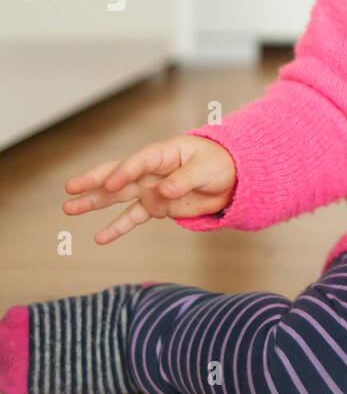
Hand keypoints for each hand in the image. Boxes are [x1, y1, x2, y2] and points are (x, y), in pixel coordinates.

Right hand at [63, 134, 237, 244]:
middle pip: (117, 175)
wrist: (229, 179)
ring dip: (94, 203)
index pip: (138, 162)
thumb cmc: (217, 164)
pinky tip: (100, 238)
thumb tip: (164, 191)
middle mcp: (150, 171)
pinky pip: (133, 217)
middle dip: (94, 182)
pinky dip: (118, 227)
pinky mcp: (156, 206)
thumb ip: (184, 180)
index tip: (112, 184)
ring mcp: (150, 189)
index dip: (125, 172)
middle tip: (70, 188)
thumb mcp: (206, 169)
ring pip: (117, 197)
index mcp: (162, 154)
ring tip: (69, 208)